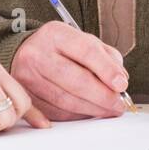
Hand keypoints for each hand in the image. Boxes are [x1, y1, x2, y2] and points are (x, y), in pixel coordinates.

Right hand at [10, 21, 129, 120]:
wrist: (26, 53)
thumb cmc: (60, 48)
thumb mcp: (83, 40)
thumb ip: (106, 56)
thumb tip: (120, 80)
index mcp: (56, 34)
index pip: (86, 51)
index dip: (107, 70)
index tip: (122, 84)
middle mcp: (38, 54)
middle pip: (76, 80)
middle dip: (103, 96)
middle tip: (118, 104)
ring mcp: (28, 77)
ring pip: (66, 100)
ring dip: (92, 109)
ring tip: (108, 110)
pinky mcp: (26, 97)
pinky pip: (55, 112)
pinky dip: (76, 115)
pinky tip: (89, 112)